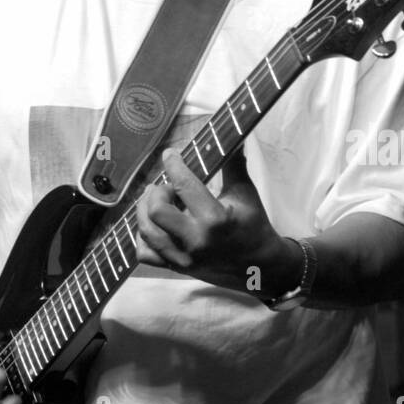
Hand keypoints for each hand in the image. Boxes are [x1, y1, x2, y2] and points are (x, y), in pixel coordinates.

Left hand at [135, 147, 295, 294]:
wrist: (260, 267)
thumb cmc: (253, 226)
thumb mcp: (246, 193)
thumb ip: (234, 164)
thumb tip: (233, 135)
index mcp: (215, 219)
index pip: (184, 185)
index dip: (173, 164)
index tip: (170, 154)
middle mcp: (196, 240)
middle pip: (157, 211)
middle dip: (157, 192)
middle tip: (167, 186)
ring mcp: (184, 257)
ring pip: (147, 232)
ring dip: (145, 211)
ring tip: (156, 200)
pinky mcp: (178, 268)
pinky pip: (146, 255)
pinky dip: (143, 237)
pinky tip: (153, 225)